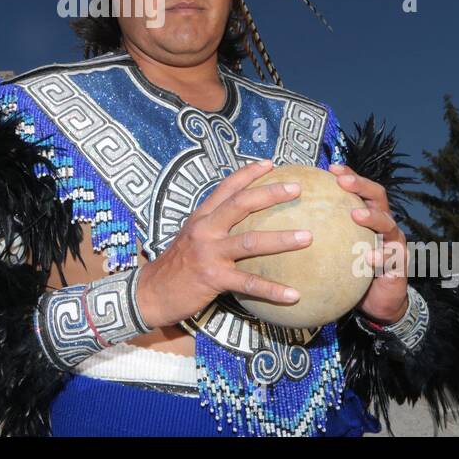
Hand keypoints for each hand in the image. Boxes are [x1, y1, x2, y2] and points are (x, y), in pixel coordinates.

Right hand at [135, 159, 312, 329]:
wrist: (151, 293)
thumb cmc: (177, 267)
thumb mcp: (191, 240)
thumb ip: (213, 229)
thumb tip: (244, 225)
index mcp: (201, 218)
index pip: (226, 188)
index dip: (248, 173)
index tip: (270, 164)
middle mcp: (204, 230)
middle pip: (240, 204)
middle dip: (270, 193)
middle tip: (297, 188)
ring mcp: (208, 253)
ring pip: (250, 241)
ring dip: (281, 239)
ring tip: (307, 237)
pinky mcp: (213, 278)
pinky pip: (249, 283)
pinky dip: (273, 289)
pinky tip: (294, 295)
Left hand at [328, 163, 408, 324]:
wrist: (379, 302)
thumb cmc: (352, 272)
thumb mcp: (336, 250)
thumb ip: (321, 233)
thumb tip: (287, 220)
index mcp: (369, 216)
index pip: (360, 189)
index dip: (349, 174)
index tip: (331, 168)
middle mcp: (384, 225)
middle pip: (378, 196)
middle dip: (361, 185)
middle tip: (343, 182)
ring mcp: (394, 243)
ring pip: (387, 222)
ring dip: (372, 216)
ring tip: (355, 214)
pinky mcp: (400, 264)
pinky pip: (391, 258)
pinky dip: (380, 256)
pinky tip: (369, 257)